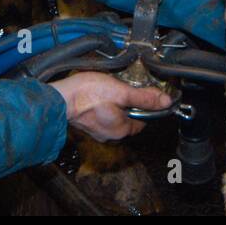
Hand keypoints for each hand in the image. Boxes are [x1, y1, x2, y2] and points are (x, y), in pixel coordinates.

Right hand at [49, 72, 170, 142]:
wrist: (59, 98)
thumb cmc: (87, 95)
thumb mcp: (121, 91)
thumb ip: (144, 97)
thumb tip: (166, 101)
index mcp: (122, 130)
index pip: (143, 120)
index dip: (143, 105)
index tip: (138, 93)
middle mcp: (111, 136)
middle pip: (128, 119)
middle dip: (127, 105)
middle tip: (121, 88)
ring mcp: (97, 133)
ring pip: (114, 118)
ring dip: (114, 105)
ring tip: (108, 90)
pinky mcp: (87, 127)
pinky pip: (102, 118)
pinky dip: (102, 108)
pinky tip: (97, 97)